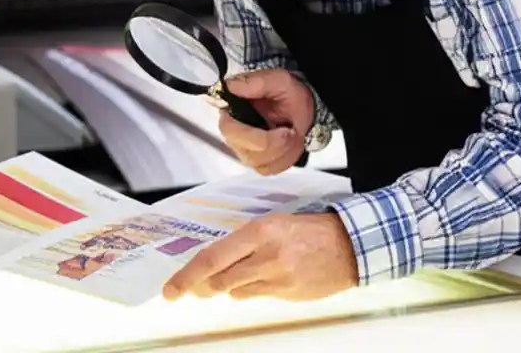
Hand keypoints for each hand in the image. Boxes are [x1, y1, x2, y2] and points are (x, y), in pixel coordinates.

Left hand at [162, 212, 357, 301]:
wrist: (349, 245)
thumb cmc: (309, 230)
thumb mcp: (273, 224)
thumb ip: (243, 242)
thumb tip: (212, 260)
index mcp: (260, 231)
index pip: (213, 257)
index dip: (187, 276)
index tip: (170, 290)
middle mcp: (267, 255)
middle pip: (219, 280)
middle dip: (201, 286)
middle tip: (191, 288)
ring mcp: (279, 277)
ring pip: (234, 291)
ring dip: (227, 286)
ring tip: (238, 274)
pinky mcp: (288, 294)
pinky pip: (255, 296)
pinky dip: (248, 290)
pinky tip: (260, 278)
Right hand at [220, 69, 312, 174]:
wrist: (299, 104)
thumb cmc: (285, 92)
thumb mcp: (277, 80)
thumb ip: (255, 82)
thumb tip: (232, 86)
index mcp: (233, 112)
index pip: (230, 130)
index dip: (253, 135)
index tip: (282, 129)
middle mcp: (236, 134)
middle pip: (247, 153)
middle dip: (274, 145)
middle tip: (291, 131)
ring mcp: (247, 150)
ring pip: (260, 164)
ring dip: (283, 152)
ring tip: (294, 134)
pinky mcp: (259, 161)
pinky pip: (271, 169)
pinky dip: (286, 158)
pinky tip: (292, 143)